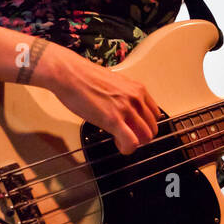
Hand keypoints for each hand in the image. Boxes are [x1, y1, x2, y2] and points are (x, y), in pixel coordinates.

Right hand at [32, 43, 161, 154]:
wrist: (69, 74)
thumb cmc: (85, 77)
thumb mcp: (114, 84)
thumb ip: (125, 96)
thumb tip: (125, 109)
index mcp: (137, 89)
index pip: (154, 115)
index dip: (144, 125)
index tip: (134, 127)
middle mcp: (136, 98)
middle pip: (152, 128)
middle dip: (141, 137)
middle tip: (126, 136)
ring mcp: (125, 109)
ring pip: (145, 137)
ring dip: (134, 143)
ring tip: (119, 139)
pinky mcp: (113, 119)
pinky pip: (131, 142)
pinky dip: (127, 149)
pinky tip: (118, 145)